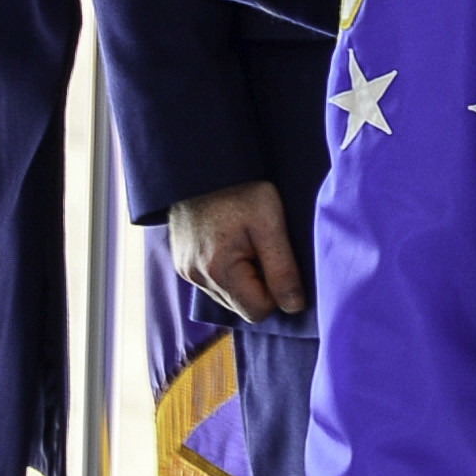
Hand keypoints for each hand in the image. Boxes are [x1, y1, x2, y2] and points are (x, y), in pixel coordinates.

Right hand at [165, 181, 305, 321]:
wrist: (203, 165)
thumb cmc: (239, 189)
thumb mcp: (270, 223)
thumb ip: (283, 269)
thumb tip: (294, 307)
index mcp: (217, 269)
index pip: (258, 311)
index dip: (276, 291)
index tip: (277, 259)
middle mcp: (196, 277)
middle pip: (241, 307)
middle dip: (259, 286)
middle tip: (263, 249)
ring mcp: (185, 271)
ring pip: (227, 297)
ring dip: (243, 281)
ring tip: (246, 244)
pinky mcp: (181, 264)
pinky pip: (212, 284)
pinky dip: (227, 272)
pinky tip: (232, 245)